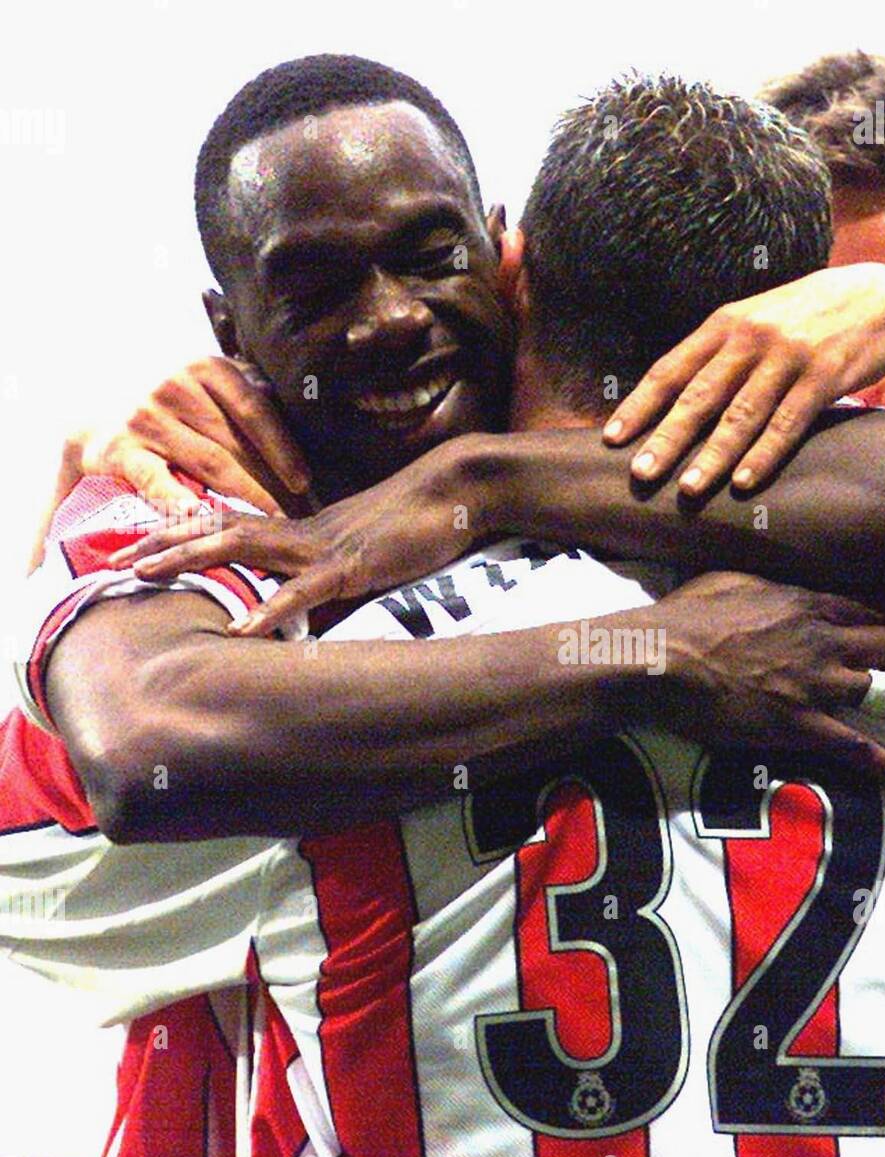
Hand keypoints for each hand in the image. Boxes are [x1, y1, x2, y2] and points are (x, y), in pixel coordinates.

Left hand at [31, 359, 312, 574]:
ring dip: (270, 482)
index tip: (206, 527)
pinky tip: (298, 476)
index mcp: (117, 445)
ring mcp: (178, 385)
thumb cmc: (107, 451)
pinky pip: (254, 410)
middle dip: (251, 504)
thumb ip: (61, 526)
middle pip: (210, 467)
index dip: (179, 505)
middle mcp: (147, 412)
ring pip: (236, 443)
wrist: (104, 378)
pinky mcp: (209, 366)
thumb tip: (32, 576)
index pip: (152, 480)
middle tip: (282, 538)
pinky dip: (278, 445)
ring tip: (295, 516)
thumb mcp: (80, 483)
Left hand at [108, 434, 486, 635]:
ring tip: (143, 575)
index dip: (189, 532)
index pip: (236, 526)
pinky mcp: (351, 565)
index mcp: (307, 530)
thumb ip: (341, 578)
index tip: (147, 543)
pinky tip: (240, 630)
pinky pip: (300, 590)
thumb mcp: (374, 553)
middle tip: (116, 561)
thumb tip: (321, 608)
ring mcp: (323, 546)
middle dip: (165, 543)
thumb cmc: (423, 521)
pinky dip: (268, 609)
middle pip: (219, 531)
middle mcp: (304, 532)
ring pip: (241, 548)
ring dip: (188, 559)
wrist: (459, 489)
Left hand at [602, 264, 884, 496]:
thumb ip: (717, 353)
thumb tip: (668, 399)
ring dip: (713, 456)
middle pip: (699, 396)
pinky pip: (788, 422)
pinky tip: (744, 483)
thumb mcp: (756, 321)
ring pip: (741, 414)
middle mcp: (752, 337)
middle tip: (640, 475)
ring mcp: (789, 356)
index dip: (640, 406)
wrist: (881, 297)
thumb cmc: (805, 318)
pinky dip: (764, 455)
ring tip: (688, 490)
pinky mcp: (825, 375)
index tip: (611, 440)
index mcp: (726, 324)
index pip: (671, 370)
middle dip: (666, 438)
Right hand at [655, 572, 884, 788]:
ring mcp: (817, 685)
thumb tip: (776, 586)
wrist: (662, 659)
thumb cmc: (685, 616)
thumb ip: (767, 586)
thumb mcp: (731, 581)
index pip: (872, 607)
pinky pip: (857, 748)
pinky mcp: (800, 726)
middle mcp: (825, 642)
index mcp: (807, 604)